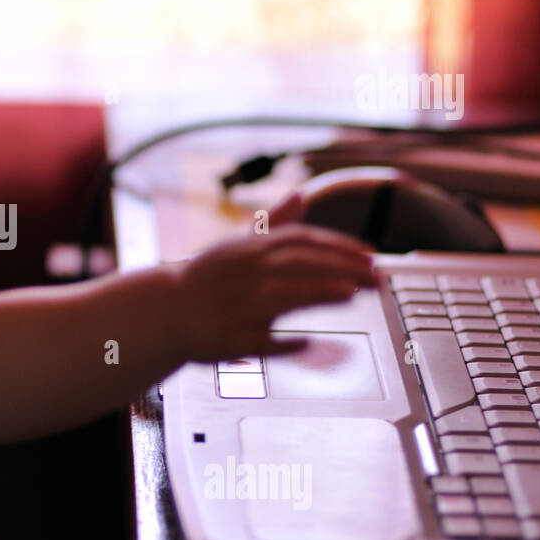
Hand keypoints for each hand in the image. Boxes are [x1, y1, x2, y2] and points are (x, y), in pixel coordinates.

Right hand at [171, 224, 375, 362]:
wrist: (164, 311)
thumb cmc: (207, 280)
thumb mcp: (236, 247)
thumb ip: (272, 225)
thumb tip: (299, 195)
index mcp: (248, 250)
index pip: (300, 240)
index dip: (339, 246)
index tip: (370, 256)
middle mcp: (243, 274)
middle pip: (296, 264)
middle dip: (339, 268)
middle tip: (375, 278)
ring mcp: (234, 307)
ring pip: (280, 296)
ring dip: (315, 292)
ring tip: (349, 294)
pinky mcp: (227, 339)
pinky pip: (258, 341)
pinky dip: (283, 343)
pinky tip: (308, 343)